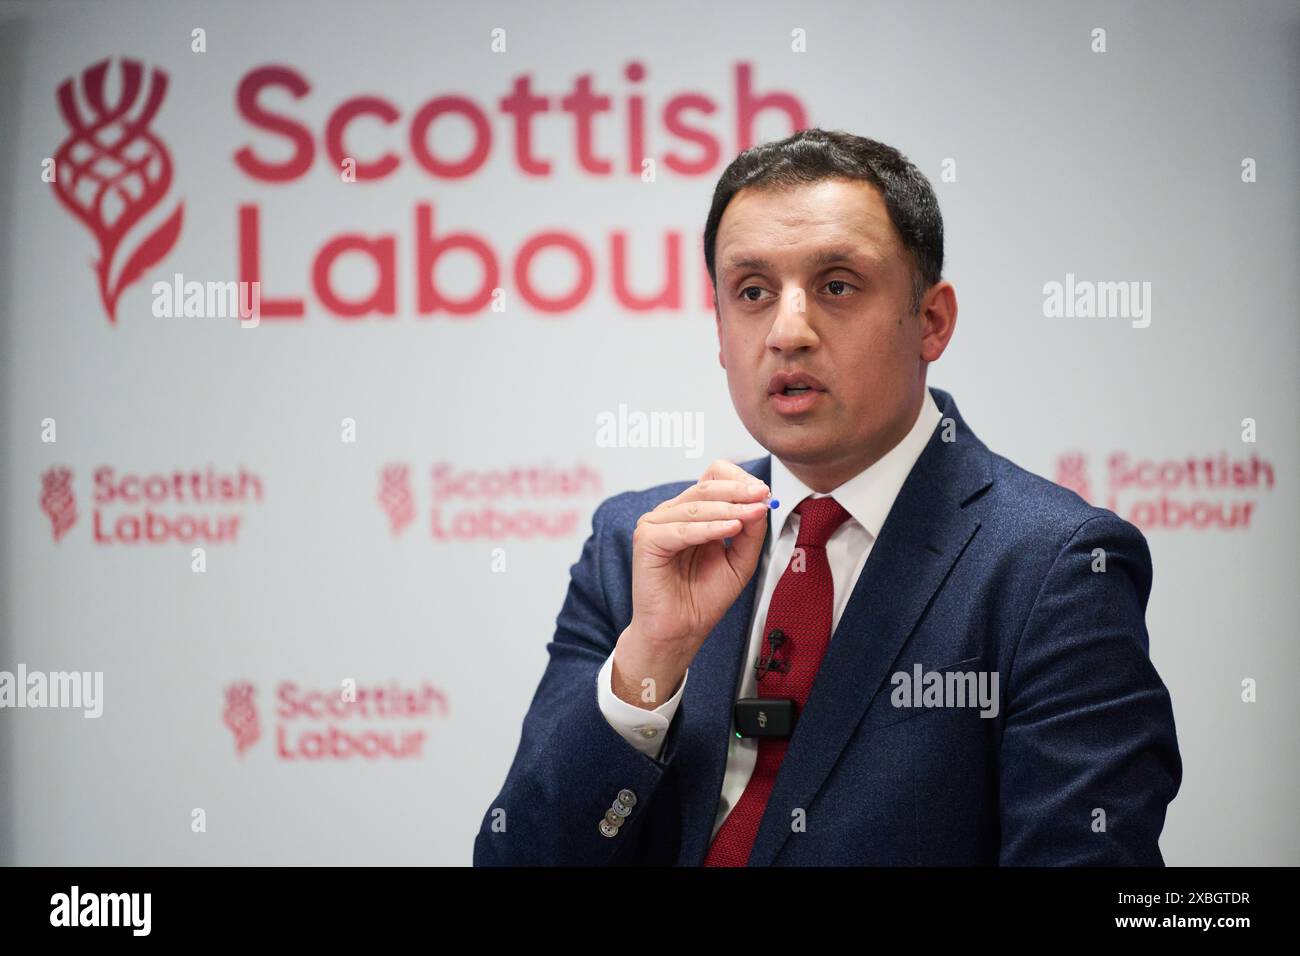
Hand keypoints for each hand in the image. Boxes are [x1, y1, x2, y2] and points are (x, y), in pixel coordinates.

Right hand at [613, 459, 769, 705]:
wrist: (681, 631)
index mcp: (691, 514)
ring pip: (696, 505)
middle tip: (762, 494)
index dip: (738, 481)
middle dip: (739, 490)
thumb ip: (750, 532)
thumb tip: (760, 502)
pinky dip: (709, 528)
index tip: (764, 491)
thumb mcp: (739, 560)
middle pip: (706, 486)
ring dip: (729, 508)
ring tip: (753, 513)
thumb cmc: (704, 598)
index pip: (712, 479)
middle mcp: (671, 514)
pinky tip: (731, 529)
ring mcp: (655, 524)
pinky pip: (682, 529)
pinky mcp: (646, 540)